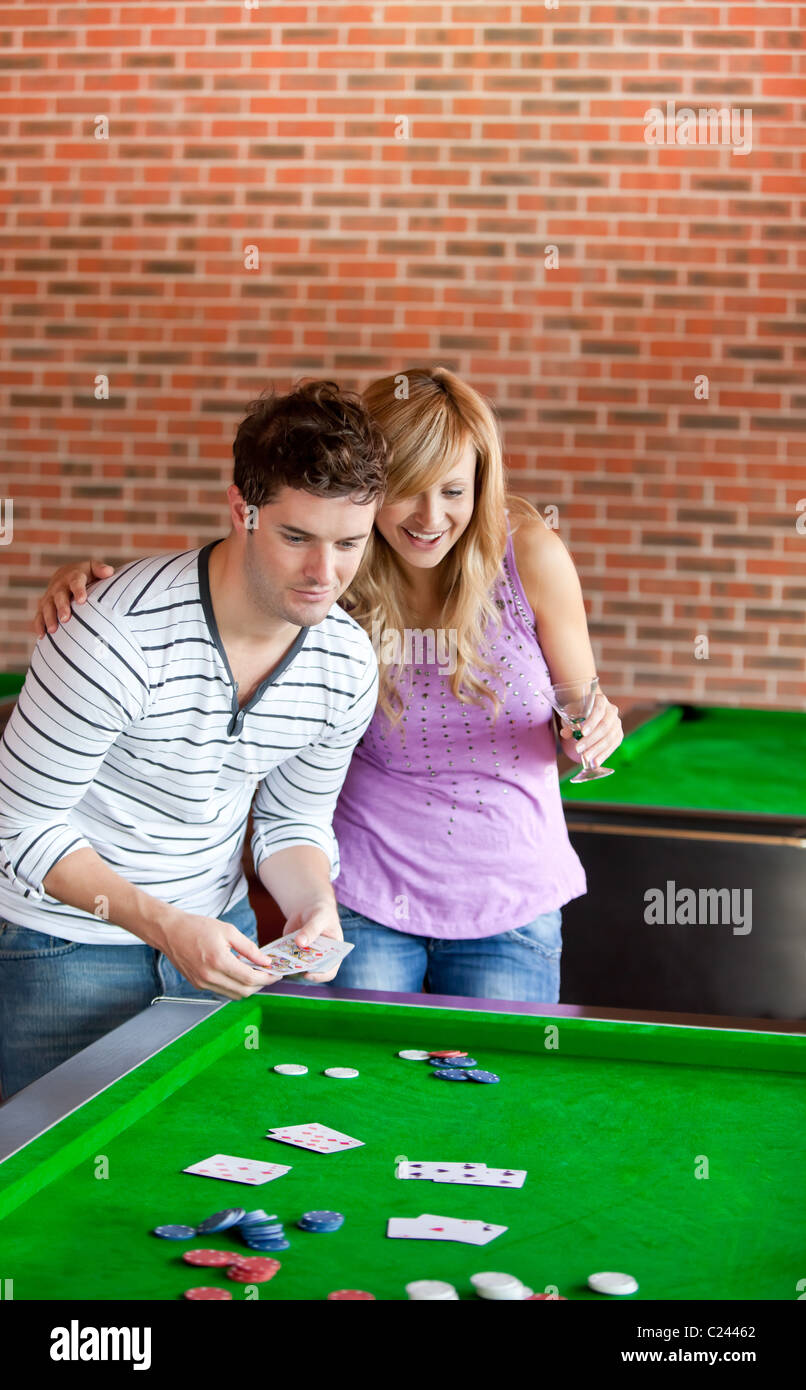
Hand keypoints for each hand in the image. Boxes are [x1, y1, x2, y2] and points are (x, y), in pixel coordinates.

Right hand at [34, 559, 114, 637]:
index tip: (82, 600)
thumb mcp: (93, 568)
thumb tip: (108, 571)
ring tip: (53, 631)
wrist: (65, 575)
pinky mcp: (43, 606)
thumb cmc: (85, 574)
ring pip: (47, 606)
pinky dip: (39, 625)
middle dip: (62, 607)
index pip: (76, 582)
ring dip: (49, 618)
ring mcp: (50, 596)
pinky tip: (41, 636)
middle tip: (65, 618)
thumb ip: (100, 569)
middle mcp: (59, 586)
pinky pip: (39, 615)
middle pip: (59, 596)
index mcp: (73, 577)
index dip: (78, 590)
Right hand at [154, 909, 281, 999]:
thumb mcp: (228, 931)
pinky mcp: (198, 985)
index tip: (276, 974)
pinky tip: (237, 972)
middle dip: (260, 984)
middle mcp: (209, 976)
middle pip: (243, 991)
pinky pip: (222, 991)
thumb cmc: (197, 927)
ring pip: (233, 995)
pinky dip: (234, 985)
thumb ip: (249, 948)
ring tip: (254, 972)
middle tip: (268, 974)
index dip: (266, 978)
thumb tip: (265, 961)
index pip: (249, 978)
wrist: (170, 932)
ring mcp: (202, 983)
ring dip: (247, 987)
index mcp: (218, 961)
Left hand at [284, 898, 344, 982]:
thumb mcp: (319, 918)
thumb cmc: (321, 913)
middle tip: (291, 968)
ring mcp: (306, 956)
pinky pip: (287, 959)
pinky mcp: (293, 953)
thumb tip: (300, 942)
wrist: (309, 908)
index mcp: (333, 953)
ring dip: (289, 966)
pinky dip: (281, 959)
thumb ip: (311, 930)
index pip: (330, 971)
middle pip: (312, 971)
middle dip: (301, 970)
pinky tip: (274, 956)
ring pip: (298, 967)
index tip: (308, 974)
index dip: (320, 976)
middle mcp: (320, 958)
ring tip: (281, 963)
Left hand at [558, 690, 622, 767]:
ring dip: (597, 750)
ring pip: (610, 738)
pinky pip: (613, 746)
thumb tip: (565, 733)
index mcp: (601, 700)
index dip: (591, 722)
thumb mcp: (571, 714)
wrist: (590, 711)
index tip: (582, 732)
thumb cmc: (578, 712)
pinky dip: (604, 755)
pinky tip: (595, 762)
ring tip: (585, 758)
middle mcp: (612, 711)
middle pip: (604, 726)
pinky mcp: (618, 735)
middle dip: (591, 740)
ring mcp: (617, 723)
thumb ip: (568, 723)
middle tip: (578, 749)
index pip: (598, 710)